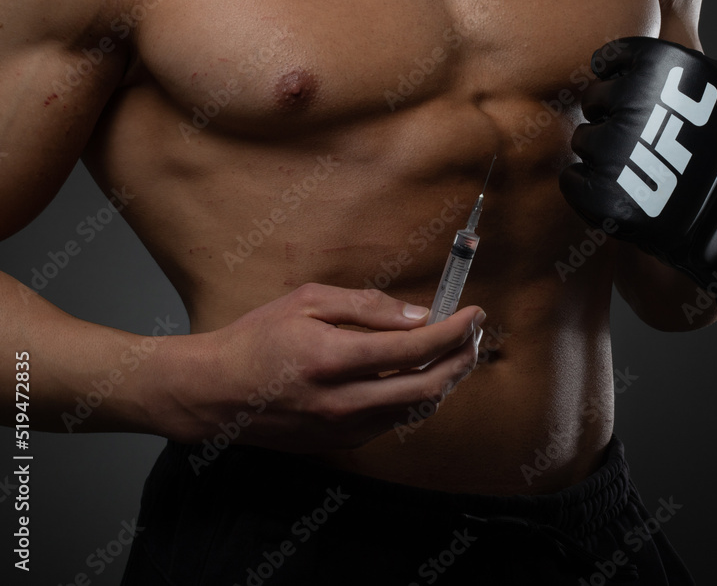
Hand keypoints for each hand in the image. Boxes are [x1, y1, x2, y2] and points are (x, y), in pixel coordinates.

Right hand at [159, 283, 484, 451]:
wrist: (215, 394)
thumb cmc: (256, 340)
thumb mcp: (308, 302)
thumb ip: (367, 307)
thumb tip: (418, 316)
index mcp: (334, 359)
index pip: (415, 348)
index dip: (454, 331)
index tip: (473, 314)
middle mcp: (344, 401)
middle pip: (429, 386)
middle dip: (462, 358)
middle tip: (473, 335)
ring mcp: (345, 428)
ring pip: (417, 408)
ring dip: (445, 379)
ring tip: (455, 351)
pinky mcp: (343, 442)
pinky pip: (395, 420)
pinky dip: (417, 395)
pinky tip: (420, 373)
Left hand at [559, 37, 716, 311]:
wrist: (712, 242)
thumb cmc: (702, 169)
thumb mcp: (707, 112)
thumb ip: (676, 76)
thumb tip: (653, 18)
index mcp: (696, 89)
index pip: (629, 58)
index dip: (614, 69)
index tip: (610, 79)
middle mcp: (665, 120)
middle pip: (598, 98)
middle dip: (603, 114)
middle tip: (622, 134)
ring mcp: (637, 162)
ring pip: (584, 138)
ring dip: (593, 151)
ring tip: (623, 166)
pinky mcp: (615, 202)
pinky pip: (571, 180)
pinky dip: (578, 185)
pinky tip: (600, 190)